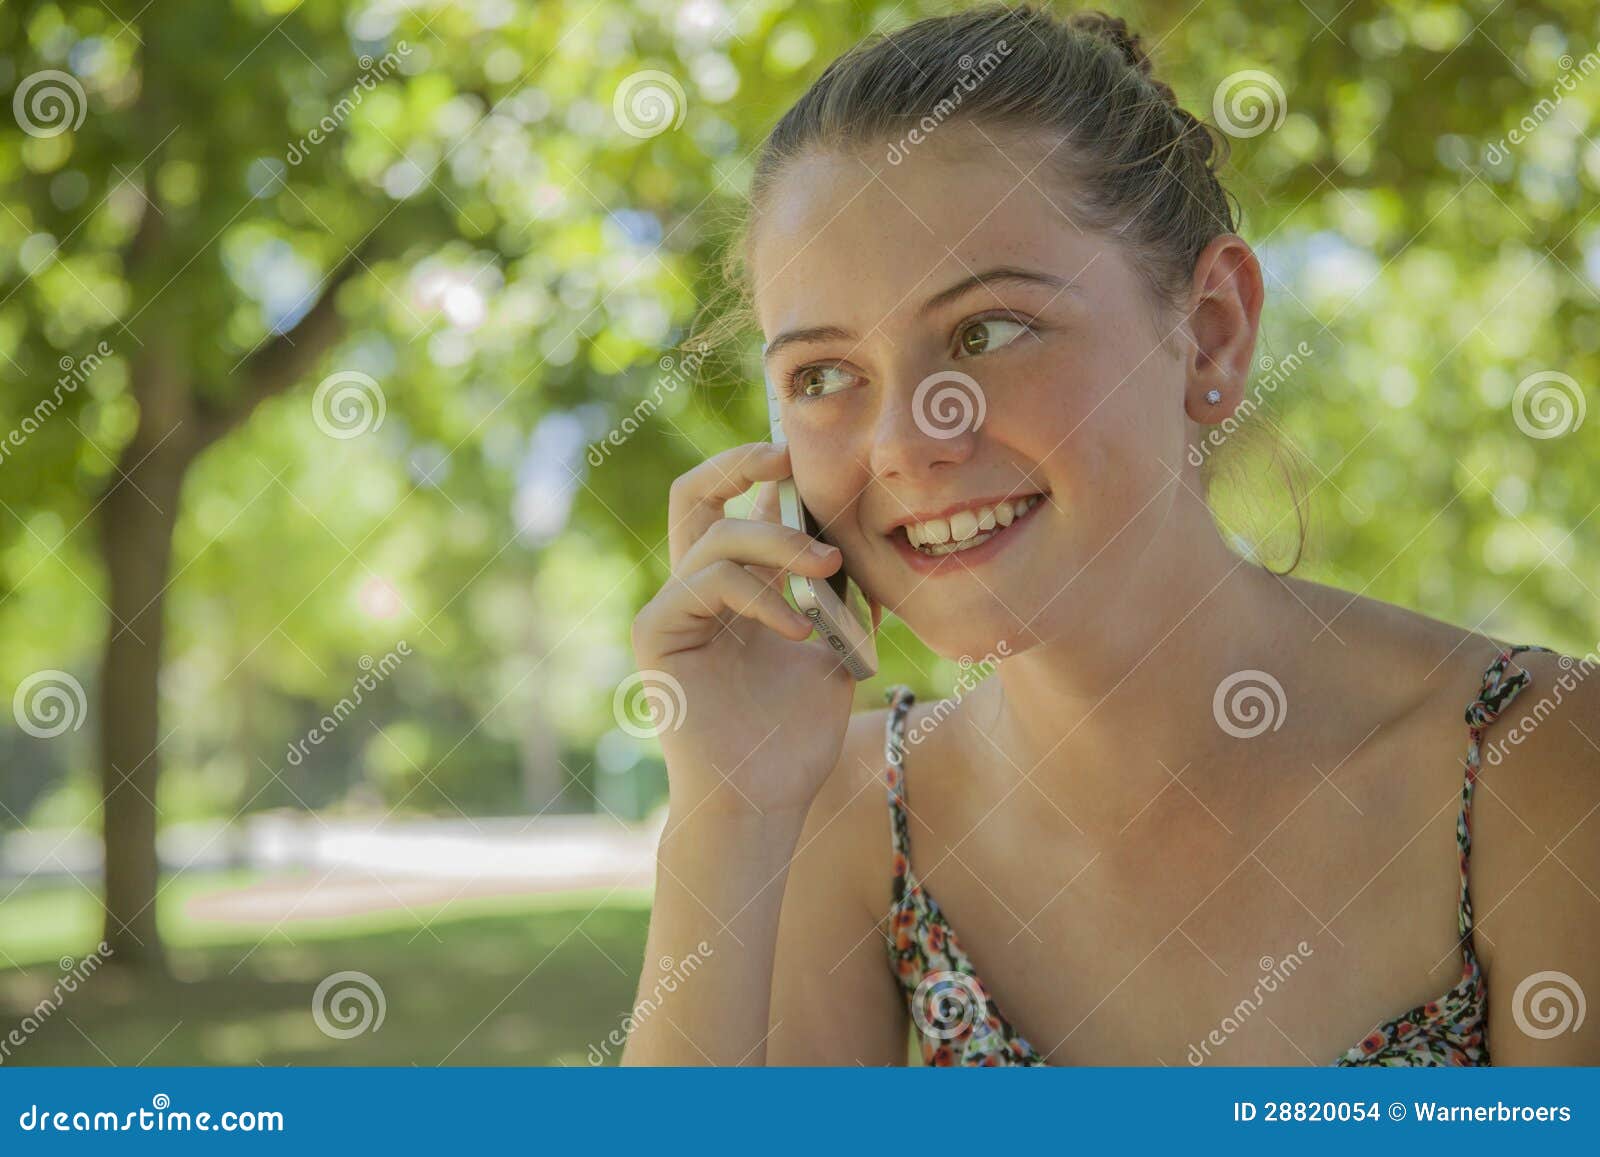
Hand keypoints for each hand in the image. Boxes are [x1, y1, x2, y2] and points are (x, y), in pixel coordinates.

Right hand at [630, 443, 859, 818]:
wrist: (763, 798)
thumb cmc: (796, 732)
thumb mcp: (834, 645)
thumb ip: (835, 589)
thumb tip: (851, 531)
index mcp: (734, 585)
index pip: (736, 503)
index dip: (764, 469)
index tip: (810, 456)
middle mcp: (696, 588)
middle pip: (695, 492)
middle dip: (741, 463)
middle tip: (790, 461)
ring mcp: (671, 609)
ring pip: (715, 537)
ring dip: (778, 542)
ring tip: (825, 570)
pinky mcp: (657, 633)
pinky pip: (705, 582)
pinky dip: (758, 595)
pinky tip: (799, 630)